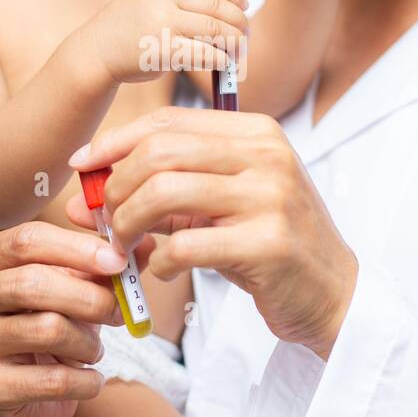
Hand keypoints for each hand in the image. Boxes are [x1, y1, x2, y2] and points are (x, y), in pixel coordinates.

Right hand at [0, 221, 134, 416]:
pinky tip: (89, 379)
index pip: (28, 240)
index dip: (78, 248)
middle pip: (33, 283)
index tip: (118, 261)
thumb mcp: (77, 285)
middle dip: (90, 297)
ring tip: (93, 349)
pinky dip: (86, 380)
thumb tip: (146, 244)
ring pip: (47, 329)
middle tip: (120, 311)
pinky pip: (53, 379)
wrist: (23, 392)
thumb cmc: (49, 323)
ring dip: (88, 343)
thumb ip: (107, 264)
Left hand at [67, 107, 358, 360]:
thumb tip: (85, 198)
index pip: (169, 120)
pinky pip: (187, 245)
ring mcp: (271, 197)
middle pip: (160, 151)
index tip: (83, 166)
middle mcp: (267, 154)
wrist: (334, 296)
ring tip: (125, 248)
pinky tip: (161, 272)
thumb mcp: (221, 206)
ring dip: (128, 224)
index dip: (115, 141)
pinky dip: (160, 261)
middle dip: (117, 187)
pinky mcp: (269, 244)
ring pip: (165, 192)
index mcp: (256, 132)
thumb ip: (162, 194)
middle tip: (103, 220)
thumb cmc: (267, 246)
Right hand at [81, 0, 249, 86]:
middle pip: (217, 5)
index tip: (244, 5)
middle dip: (239, 21)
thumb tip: (229, 2)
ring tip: (238, 49)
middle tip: (245, 33)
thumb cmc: (128, 28)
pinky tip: (223, 62)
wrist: (95, 52)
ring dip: (234, 41)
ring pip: (216, 29)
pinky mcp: (164, 48)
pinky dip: (220, 58)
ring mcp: (162, 20)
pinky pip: (206, 53)